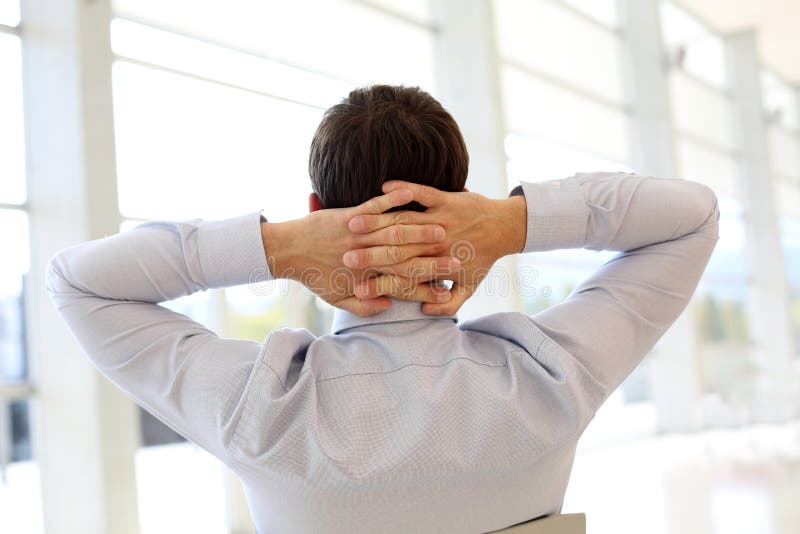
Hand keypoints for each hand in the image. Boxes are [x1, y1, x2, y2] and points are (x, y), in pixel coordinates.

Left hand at [261, 189, 460, 315]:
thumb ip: (363, 305)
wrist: (285, 251)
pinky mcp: (349, 217)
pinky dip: (393, 199)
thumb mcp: (337, 299)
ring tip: (442, 229)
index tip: (449, 284)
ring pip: (394, 232)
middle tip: (458, 256)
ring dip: (420, 229)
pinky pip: (374, 205)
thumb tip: (387, 305)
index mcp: (364, 278)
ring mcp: (357, 235)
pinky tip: (411, 195)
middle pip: (406, 258)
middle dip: (433, 257)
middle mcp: (364, 257)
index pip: (404, 283)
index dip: (428, 284)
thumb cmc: (313, 276)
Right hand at [344, 181, 526, 314]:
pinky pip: (423, 192)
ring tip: (353, 225)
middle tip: (344, 259)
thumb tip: (426, 310)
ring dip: (378, 222)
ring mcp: (442, 220)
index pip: (405, 279)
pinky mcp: (447, 200)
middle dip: (369, 255)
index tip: (357, 290)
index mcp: (441, 267)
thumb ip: (448, 303)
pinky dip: (404, 189)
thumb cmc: (484, 258)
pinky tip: (385, 186)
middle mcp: (439, 245)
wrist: (506, 228)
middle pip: (398, 252)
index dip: (380, 286)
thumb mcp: (470, 287)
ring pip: (404, 222)